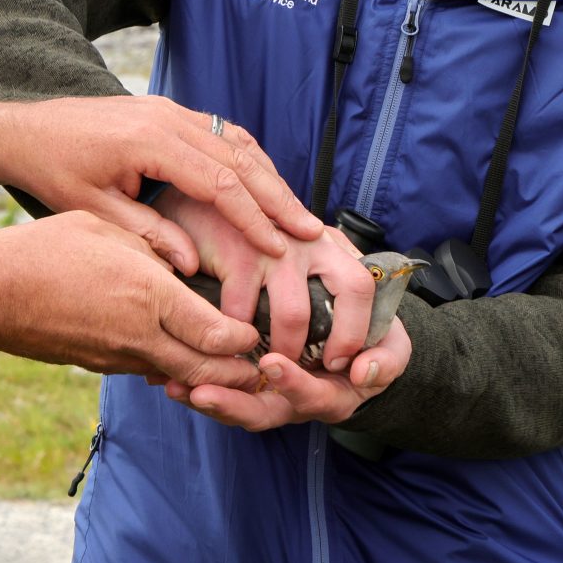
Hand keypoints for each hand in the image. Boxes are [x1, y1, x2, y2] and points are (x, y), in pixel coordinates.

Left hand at [0, 96, 323, 272]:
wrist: (26, 129)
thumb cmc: (53, 170)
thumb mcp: (94, 210)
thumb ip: (146, 235)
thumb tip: (193, 265)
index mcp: (149, 142)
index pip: (218, 182)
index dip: (252, 217)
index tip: (279, 246)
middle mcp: (167, 117)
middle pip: (238, 158)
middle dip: (277, 197)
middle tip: (309, 231)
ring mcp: (170, 110)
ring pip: (235, 142)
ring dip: (269, 177)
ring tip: (297, 213)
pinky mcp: (169, 112)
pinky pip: (220, 133)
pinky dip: (248, 159)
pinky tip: (265, 185)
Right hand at [0, 211, 263, 389]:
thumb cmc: (44, 249)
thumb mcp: (107, 229)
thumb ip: (154, 245)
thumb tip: (187, 259)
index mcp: (149, 295)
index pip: (220, 334)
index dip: (248, 338)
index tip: (262, 325)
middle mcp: (140, 335)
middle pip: (210, 371)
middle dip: (242, 372)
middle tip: (265, 363)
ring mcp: (118, 356)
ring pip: (181, 378)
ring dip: (209, 376)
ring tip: (233, 363)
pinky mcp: (99, 365)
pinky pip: (148, 371)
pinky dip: (172, 368)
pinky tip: (178, 350)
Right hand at [156, 191, 378, 371]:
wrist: (198, 194)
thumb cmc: (246, 228)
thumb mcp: (288, 238)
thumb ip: (315, 264)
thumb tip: (337, 308)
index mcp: (325, 240)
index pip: (364, 284)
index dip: (360, 326)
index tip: (342, 358)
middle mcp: (310, 239)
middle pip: (353, 289)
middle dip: (344, 338)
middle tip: (321, 368)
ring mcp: (276, 246)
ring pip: (294, 316)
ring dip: (284, 351)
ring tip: (272, 367)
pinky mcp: (239, 254)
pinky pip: (242, 314)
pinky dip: (236, 338)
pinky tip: (232, 346)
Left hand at [168, 321, 411, 430]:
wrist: (359, 346)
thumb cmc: (375, 347)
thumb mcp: (390, 353)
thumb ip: (382, 362)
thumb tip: (363, 373)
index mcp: (329, 396)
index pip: (310, 395)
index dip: (293, 383)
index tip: (274, 364)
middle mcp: (293, 402)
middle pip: (259, 413)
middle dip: (229, 405)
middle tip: (199, 392)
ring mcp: (269, 395)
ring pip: (234, 405)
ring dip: (203, 396)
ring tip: (174, 385)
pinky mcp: (249, 383)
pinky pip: (221, 388)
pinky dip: (196, 383)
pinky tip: (166, 373)